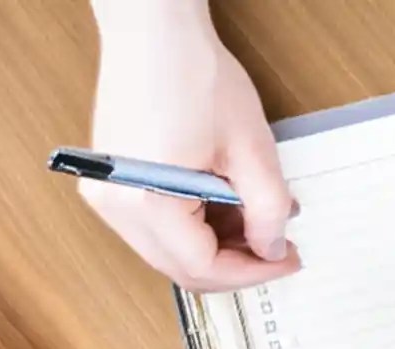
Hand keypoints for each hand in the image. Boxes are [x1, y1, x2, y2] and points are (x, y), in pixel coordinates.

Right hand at [82, 0, 298, 290]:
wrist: (153, 30)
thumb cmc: (194, 73)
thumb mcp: (250, 148)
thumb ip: (269, 209)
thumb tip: (272, 249)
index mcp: (146, 201)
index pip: (202, 266)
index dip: (252, 271)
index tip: (286, 260)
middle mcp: (115, 206)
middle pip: (181, 267)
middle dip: (235, 264)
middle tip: (277, 249)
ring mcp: (107, 195)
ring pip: (169, 250)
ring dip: (216, 245)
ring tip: (256, 220)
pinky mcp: (110, 182)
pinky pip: (156, 225)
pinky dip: (195, 226)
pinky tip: (226, 205)